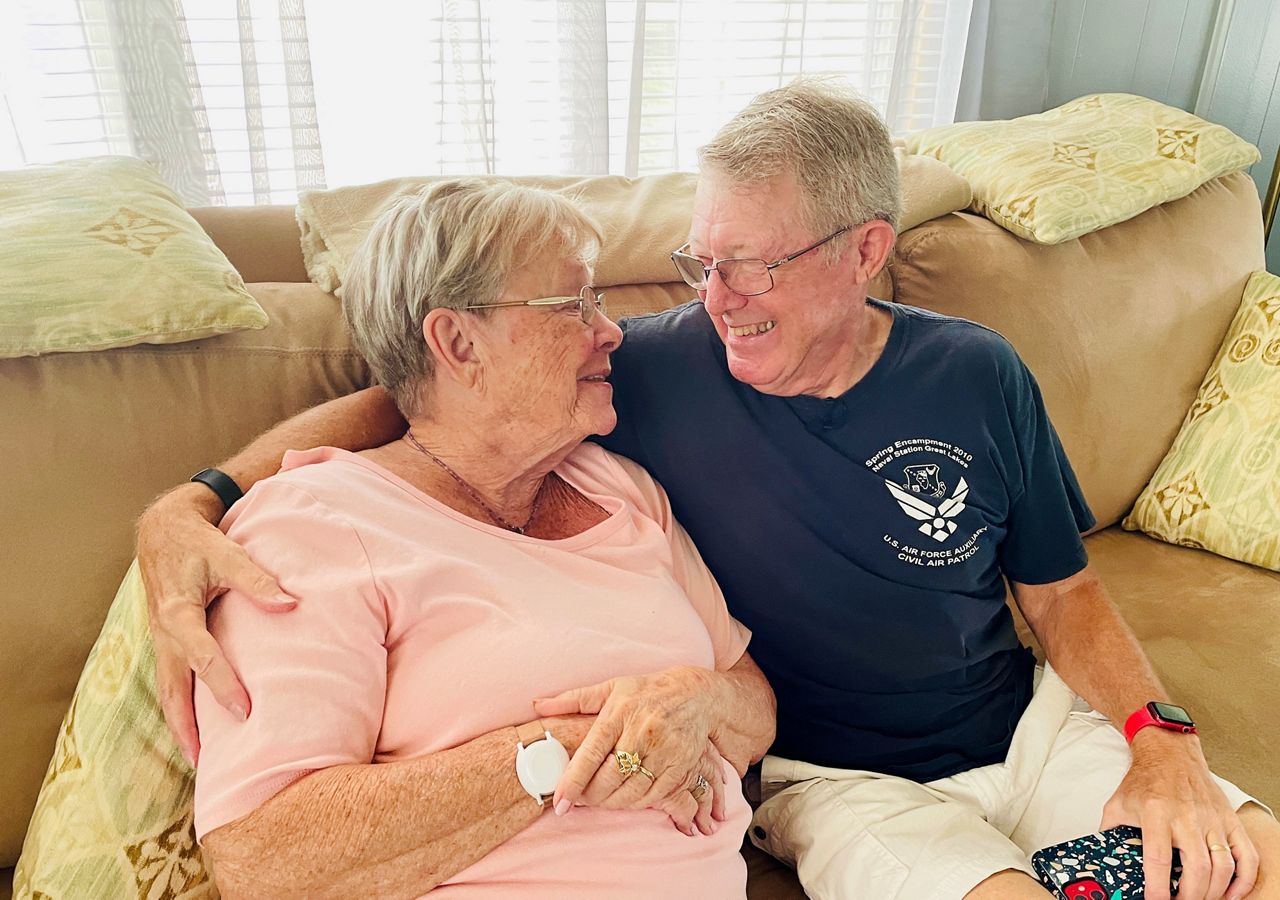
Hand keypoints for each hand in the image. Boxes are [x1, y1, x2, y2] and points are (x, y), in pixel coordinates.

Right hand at [136, 483, 295, 766]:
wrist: (162, 530)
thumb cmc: (199, 543)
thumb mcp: (228, 554)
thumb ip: (258, 580)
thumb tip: (291, 604)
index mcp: (178, 613)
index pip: (202, 657)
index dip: (222, 685)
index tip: (244, 712)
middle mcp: (163, 633)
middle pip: (171, 689)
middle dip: (187, 727)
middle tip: (205, 763)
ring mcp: (161, 640)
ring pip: (166, 690)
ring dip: (179, 724)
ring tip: (197, 759)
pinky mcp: (165, 641)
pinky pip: (170, 680)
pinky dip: (178, 706)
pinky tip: (194, 726)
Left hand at [533, 666, 728, 835]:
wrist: (696, 694)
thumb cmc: (646, 692)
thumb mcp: (611, 688)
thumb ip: (573, 699)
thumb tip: (538, 705)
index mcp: (620, 712)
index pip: (591, 753)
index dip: (573, 781)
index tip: (559, 802)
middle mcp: (642, 731)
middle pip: (609, 779)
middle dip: (590, 797)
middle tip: (578, 800)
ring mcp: (664, 750)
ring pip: (631, 792)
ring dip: (610, 803)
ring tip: (599, 800)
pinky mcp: (681, 766)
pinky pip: (653, 796)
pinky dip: (635, 804)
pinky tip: (625, 798)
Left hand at [1100, 730, 1258, 899]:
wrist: (1170, 753)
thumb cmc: (1145, 780)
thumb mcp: (1117, 804)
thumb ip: (1110, 832)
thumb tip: (1100, 858)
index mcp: (1156, 812)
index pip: (1159, 858)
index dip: (1158, 888)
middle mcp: (1187, 816)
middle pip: (1197, 868)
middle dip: (1190, 896)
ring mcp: (1212, 818)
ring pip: (1223, 865)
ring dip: (1214, 891)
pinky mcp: (1228, 819)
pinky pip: (1246, 854)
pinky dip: (1243, 879)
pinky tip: (1231, 892)